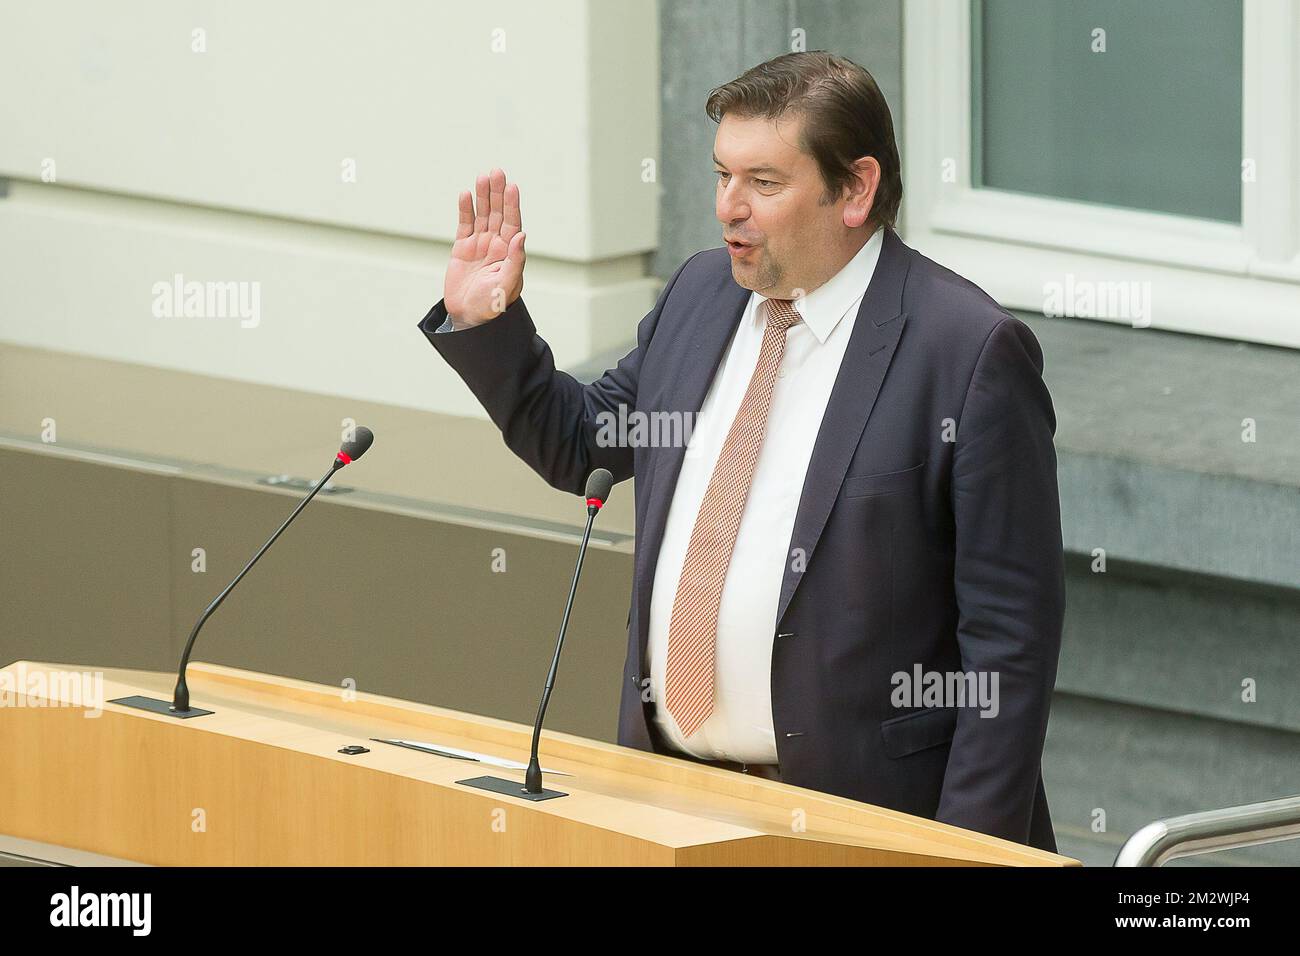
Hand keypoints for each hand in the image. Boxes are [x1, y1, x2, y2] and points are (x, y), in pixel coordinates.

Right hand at [443, 167, 525, 326]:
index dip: (512, 204)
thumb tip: (521, 235)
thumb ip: (515, 260)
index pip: (512, 223)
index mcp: (509, 253)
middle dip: (497, 193)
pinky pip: (464, 224)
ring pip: (482, 215)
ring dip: (483, 196)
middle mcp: (496, 245)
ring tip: (483, 176)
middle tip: (496, 172)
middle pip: (498, 213)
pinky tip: (465, 194)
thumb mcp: (507, 284)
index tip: (511, 186)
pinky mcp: (462, 248)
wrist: (469, 317)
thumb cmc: (492, 306)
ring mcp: (479, 245)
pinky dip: (465, 209)